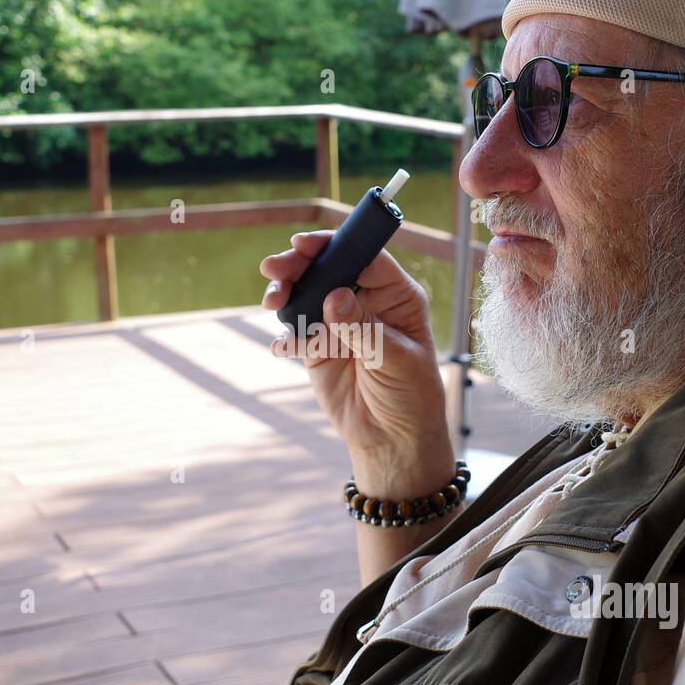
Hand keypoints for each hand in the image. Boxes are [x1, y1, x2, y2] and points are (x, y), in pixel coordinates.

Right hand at [259, 231, 452, 493]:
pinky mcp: (317, 346)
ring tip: (274, 302)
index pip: (365, 257)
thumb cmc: (411, 396)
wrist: (391, 439)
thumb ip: (365, 329)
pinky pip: (295, 330)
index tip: (305, 245)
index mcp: (395, 296)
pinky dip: (285, 333)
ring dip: (285, 292)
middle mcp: (365, 302)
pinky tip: (284, 346)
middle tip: (274, 268)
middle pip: (329, 268)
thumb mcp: (397, 361)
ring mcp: (338, 322)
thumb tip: (334, 296)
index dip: (336, 245)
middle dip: (300, 263)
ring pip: (307, 293)